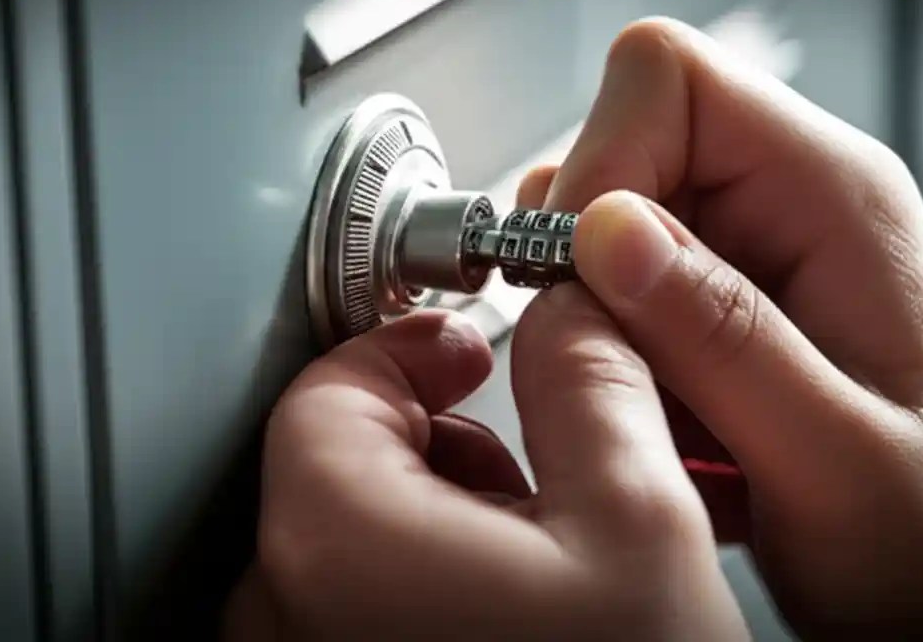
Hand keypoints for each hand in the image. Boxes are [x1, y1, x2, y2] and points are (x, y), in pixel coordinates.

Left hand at [229, 308, 748, 640]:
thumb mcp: (637, 518)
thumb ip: (590, 382)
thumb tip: (571, 312)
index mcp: (337, 536)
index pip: (330, 385)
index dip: (410, 347)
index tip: (467, 347)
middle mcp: (285, 617)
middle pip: (335, 463)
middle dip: (435, 435)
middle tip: (520, 454)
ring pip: (347, 546)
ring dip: (435, 515)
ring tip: (530, 551)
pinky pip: (351, 618)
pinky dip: (421, 587)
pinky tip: (507, 617)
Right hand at [516, 17, 922, 638]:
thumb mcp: (834, 457)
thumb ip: (723, 337)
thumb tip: (600, 229)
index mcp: (832, 194)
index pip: (666, 79)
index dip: (599, 165)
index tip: (580, 283)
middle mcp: (782, 196)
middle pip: (612, 149)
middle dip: (579, 264)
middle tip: (617, 370)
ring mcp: (742, 244)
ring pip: (592, 228)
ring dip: (592, 325)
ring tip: (660, 413)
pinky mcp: (710, 295)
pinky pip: (605, 293)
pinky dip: (606, 361)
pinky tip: (668, 425)